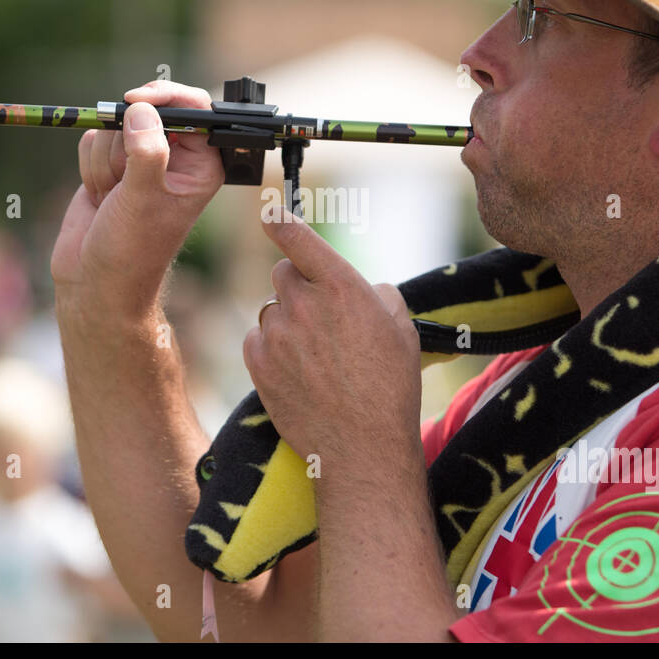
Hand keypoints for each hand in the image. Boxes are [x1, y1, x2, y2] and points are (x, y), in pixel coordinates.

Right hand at [51, 81, 224, 315]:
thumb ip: (146, 152)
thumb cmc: (131, 251)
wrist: (94, 282)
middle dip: (125, 144)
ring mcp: (140, 161)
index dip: (164, 97)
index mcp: (201, 164)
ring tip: (113, 199)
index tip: (134, 99)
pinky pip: (93, 141)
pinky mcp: (110, 166)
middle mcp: (174, 159)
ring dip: (105, 163)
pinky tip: (100, 198)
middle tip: (124, 181)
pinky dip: (89, 168)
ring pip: (114, 127)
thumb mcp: (144, 199)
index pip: (194, 108)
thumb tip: (140, 110)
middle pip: (145, 112)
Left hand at [241, 204, 421, 467]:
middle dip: (299, 284)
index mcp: (341, 286)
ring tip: (316, 356)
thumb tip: (366, 289)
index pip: (298, 238)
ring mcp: (277, 334)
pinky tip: (297, 371)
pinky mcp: (258, 364)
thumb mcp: (402, 331)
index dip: (280, 219)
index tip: (268, 210)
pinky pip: (256, 339)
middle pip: (283, 273)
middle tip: (321, 315)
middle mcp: (303, 303)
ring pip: (270, 308)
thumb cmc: (390, 389)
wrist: (362, 448)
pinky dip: (270, 348)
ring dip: (287, 321)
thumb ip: (379, 296)